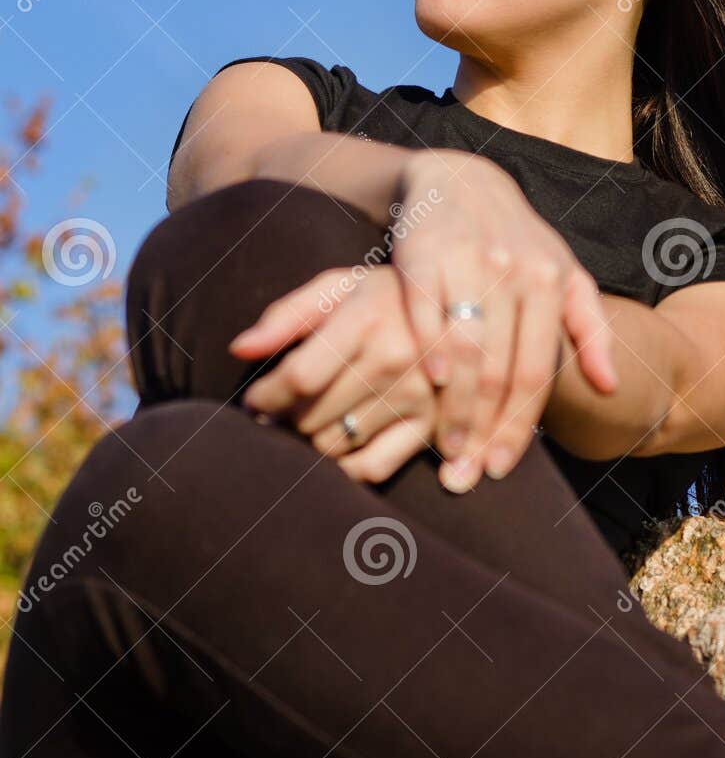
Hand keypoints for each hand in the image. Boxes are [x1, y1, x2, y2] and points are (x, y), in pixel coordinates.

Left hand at [229, 264, 439, 482]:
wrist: (451, 309)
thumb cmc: (377, 298)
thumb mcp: (333, 288)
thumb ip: (284, 316)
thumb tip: (239, 350)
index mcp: (366, 318)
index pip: (300, 376)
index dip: (265, 396)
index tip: (253, 401)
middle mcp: (395, 359)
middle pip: (312, 416)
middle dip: (281, 420)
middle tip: (274, 415)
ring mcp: (417, 396)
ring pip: (334, 444)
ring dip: (307, 442)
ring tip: (302, 425)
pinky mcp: (430, 425)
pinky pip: (372, 468)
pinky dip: (342, 469)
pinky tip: (333, 449)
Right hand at [389, 149, 617, 488]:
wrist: (459, 180)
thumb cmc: (517, 242)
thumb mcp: (564, 275)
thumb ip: (590, 329)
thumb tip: (610, 387)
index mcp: (549, 284)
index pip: (535, 373)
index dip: (518, 427)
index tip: (499, 469)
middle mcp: (511, 273)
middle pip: (499, 372)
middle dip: (482, 432)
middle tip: (466, 475)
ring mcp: (466, 262)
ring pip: (463, 353)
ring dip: (453, 409)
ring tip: (445, 451)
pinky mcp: (421, 254)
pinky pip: (424, 318)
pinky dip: (427, 357)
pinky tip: (426, 393)